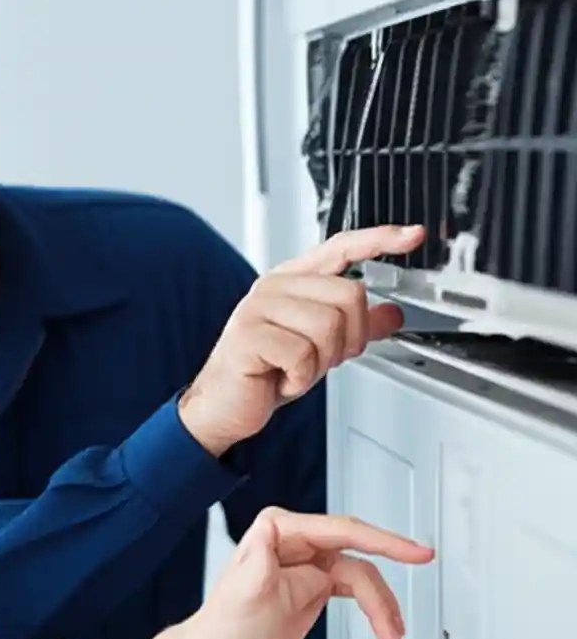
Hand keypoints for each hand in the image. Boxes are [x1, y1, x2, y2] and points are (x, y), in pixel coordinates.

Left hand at [131, 507, 434, 638]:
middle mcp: (299, 542)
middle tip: (423, 564)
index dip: (381, 539)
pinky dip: (375, 611)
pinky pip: (358, 593)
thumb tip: (268, 527)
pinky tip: (387, 629)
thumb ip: (258, 557)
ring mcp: (311, 563)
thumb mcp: (244, 589)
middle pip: (359, 551)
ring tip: (391, 636)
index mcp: (280, 531)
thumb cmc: (228, 621)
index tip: (412, 550)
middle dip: (390, 567)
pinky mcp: (319, 585)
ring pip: (363, 577)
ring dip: (382, 607)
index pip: (340, 529)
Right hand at [179, 225, 425, 454]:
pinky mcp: (249, 334)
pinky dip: (301, 377)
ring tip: (298, 368)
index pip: (342, 247)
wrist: (226, 403)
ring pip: (329, 326)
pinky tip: (283, 378)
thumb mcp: (322, 346)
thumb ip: (356, 326)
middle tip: (322, 357)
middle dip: (349, 338)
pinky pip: (303, 354)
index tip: (413, 235)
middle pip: (349, 294)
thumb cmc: (267, 370)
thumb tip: (392, 313)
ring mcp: (258, 307)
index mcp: (293, 280)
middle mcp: (276, 286)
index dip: (379, 239)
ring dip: (323, 360)